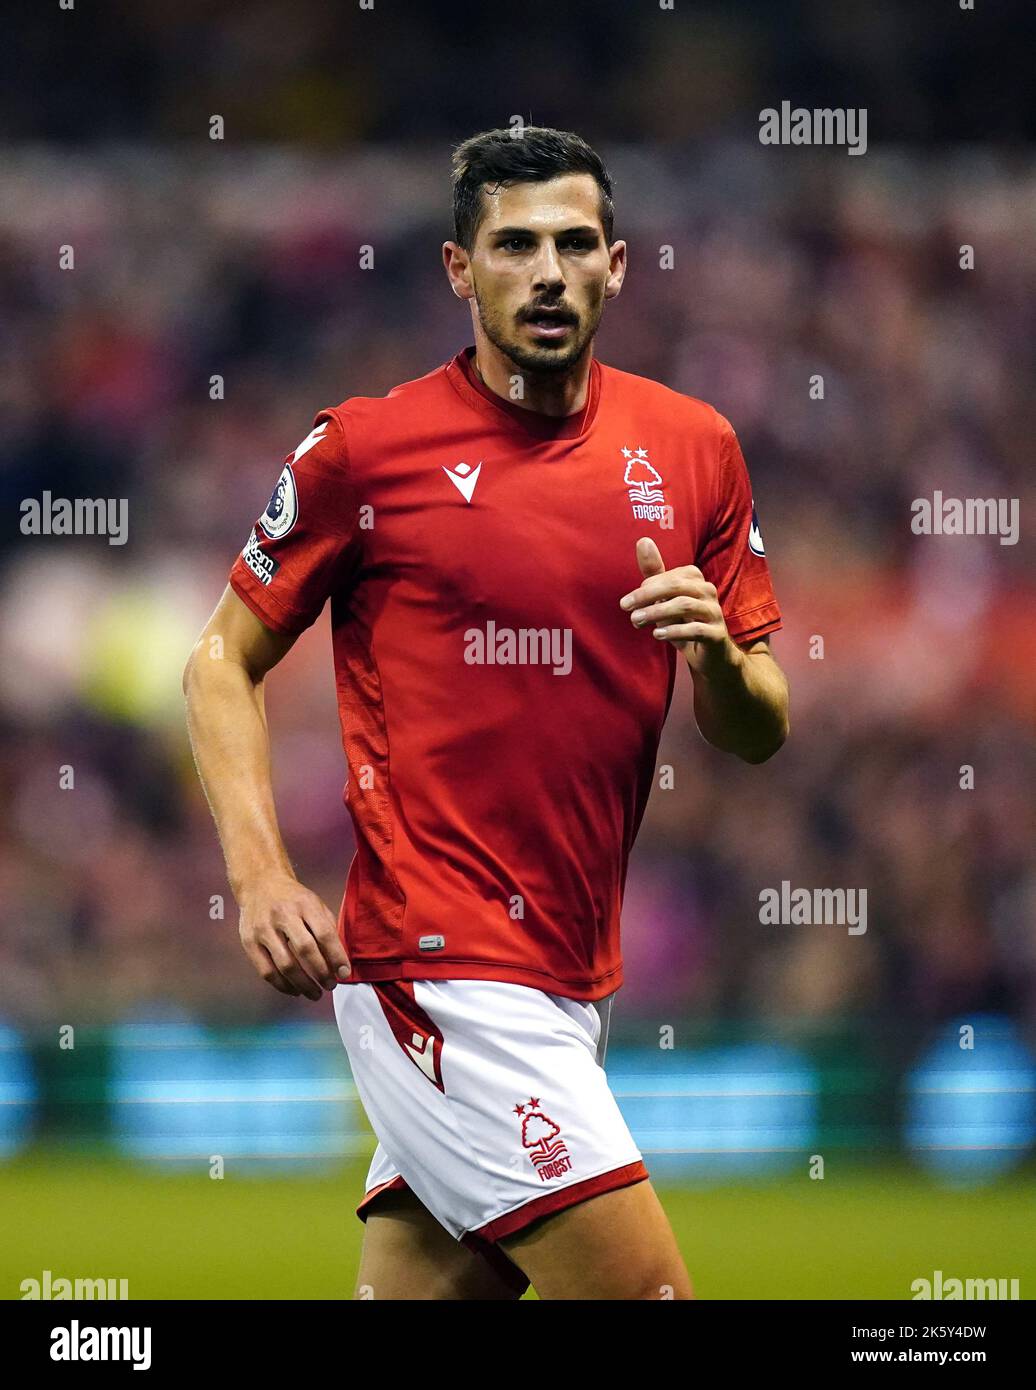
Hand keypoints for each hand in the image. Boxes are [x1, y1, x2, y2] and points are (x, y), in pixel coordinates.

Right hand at [237, 873, 350, 999]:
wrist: (260, 884)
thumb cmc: (293, 899)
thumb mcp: (315, 904)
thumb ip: (328, 928)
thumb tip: (340, 963)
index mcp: (304, 904)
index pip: (324, 933)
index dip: (336, 956)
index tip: (344, 973)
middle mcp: (282, 915)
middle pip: (305, 950)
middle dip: (321, 972)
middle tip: (330, 986)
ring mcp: (263, 929)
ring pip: (285, 965)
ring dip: (303, 984)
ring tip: (315, 993)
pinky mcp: (249, 942)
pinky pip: (266, 971)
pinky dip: (282, 986)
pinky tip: (294, 990)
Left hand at [619, 537, 739, 678]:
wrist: (710, 656)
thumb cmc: (684, 623)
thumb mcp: (666, 599)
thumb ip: (654, 573)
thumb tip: (642, 540)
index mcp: (695, 579)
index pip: (668, 576)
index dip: (646, 587)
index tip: (628, 602)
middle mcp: (707, 591)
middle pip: (676, 586)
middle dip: (647, 596)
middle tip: (626, 607)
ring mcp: (714, 613)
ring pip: (685, 606)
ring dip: (656, 612)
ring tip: (636, 621)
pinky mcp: (717, 634)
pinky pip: (696, 630)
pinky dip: (674, 631)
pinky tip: (657, 634)